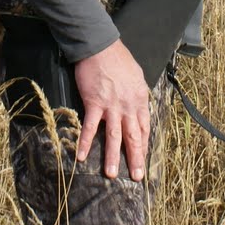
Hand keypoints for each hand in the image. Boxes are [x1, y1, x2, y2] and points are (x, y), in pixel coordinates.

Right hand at [72, 39, 148, 180]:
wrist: (101, 47)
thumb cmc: (119, 58)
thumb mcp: (137, 76)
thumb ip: (138, 94)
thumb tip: (139, 106)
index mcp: (140, 100)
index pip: (144, 128)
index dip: (143, 145)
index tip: (142, 158)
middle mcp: (128, 106)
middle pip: (133, 136)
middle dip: (135, 158)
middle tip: (136, 176)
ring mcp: (111, 106)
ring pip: (114, 136)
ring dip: (112, 157)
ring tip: (111, 175)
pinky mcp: (94, 104)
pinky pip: (90, 127)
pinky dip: (84, 142)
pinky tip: (80, 156)